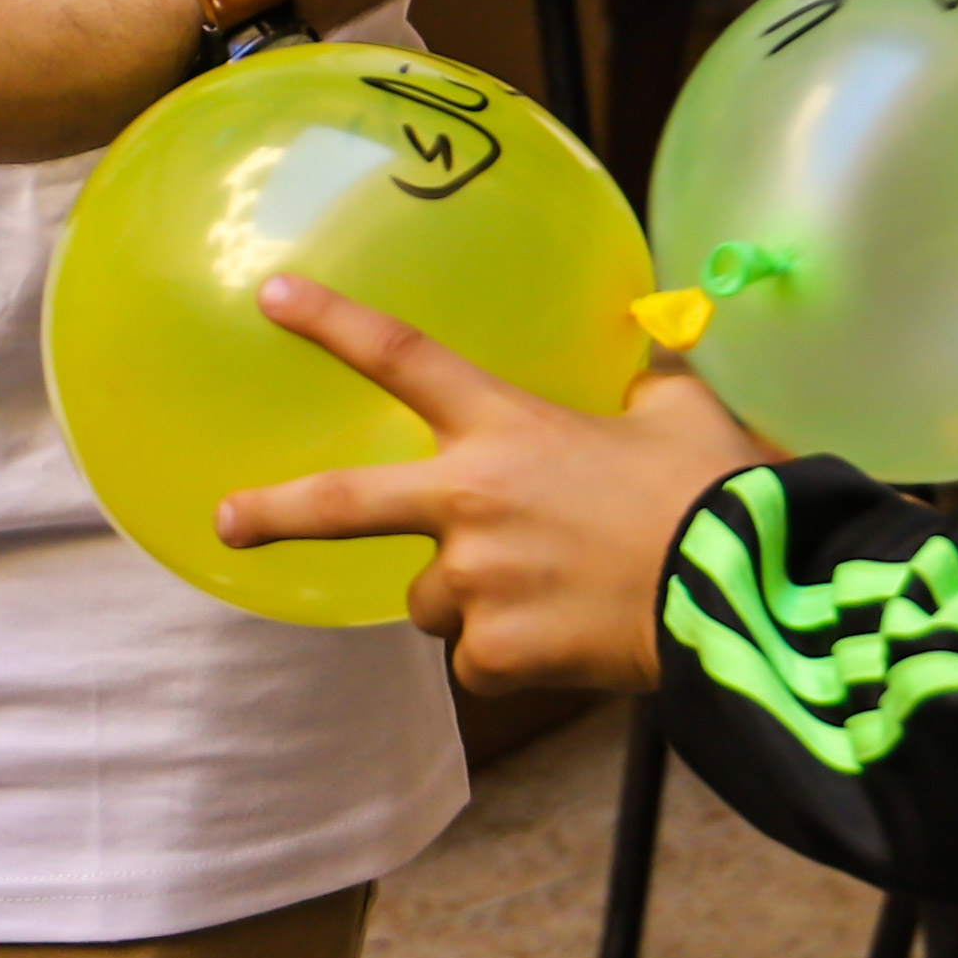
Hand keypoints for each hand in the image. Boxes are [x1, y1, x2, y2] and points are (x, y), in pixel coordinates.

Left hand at [211, 280, 772, 691]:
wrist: (730, 592)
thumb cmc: (712, 492)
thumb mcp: (678, 413)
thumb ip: (644, 389)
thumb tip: (650, 376)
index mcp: (505, 427)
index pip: (404, 357)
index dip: (333, 323)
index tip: (273, 296)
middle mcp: (470, 501)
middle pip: (342, 507)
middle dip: (273, 514)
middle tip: (227, 522)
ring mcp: (475, 582)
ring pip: (434, 601)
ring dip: (469, 600)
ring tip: (550, 591)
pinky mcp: (495, 654)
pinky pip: (480, 660)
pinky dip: (513, 655)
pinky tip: (570, 639)